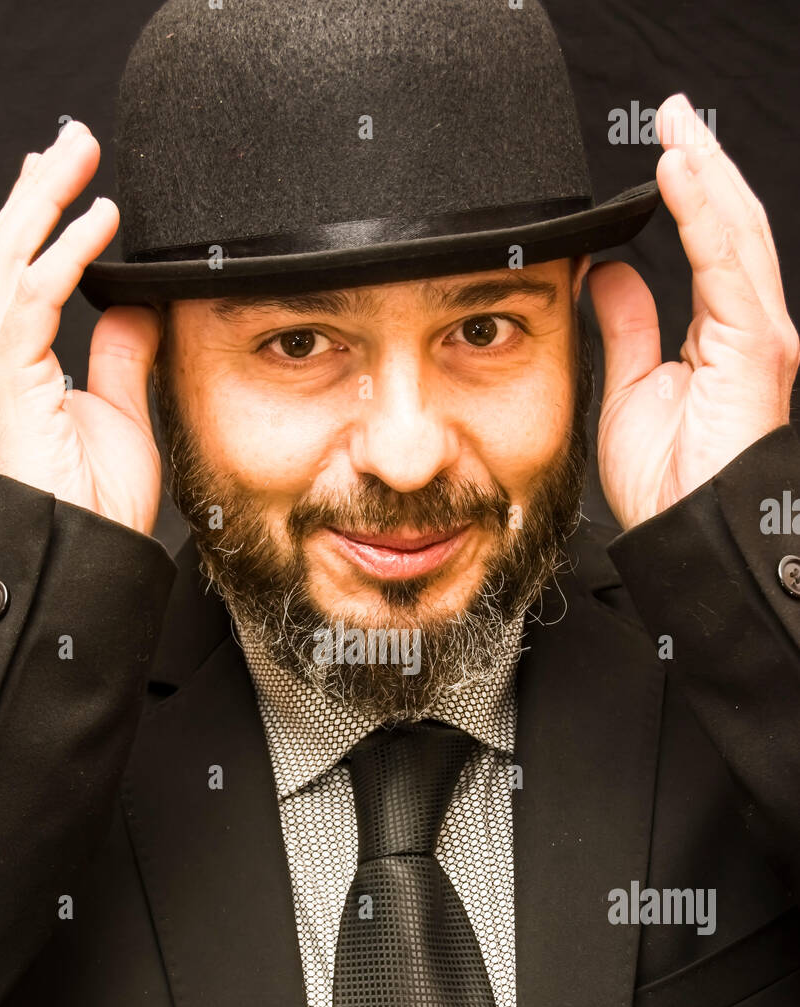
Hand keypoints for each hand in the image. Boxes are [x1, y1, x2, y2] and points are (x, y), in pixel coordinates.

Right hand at [0, 120, 162, 535]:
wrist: (80, 558)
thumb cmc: (94, 507)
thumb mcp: (117, 415)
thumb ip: (120, 357)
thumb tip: (134, 305)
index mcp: (6, 369)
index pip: (15, 277)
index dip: (37, 222)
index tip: (65, 180)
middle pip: (2, 252)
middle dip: (37, 190)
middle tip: (72, 139)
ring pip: (8, 260)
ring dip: (46, 200)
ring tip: (81, 154)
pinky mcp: (1, 382)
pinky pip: (34, 298)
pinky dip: (67, 252)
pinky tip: (99, 219)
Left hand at [588, 93, 799, 531]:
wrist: (685, 532)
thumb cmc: (667, 480)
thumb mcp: (632, 386)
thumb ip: (628, 325)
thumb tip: (609, 272)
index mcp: (725, 335)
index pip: (712, 245)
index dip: (691, 193)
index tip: (665, 149)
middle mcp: (750, 327)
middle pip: (731, 225)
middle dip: (703, 164)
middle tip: (673, 112)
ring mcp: (758, 334)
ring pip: (736, 233)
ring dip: (705, 171)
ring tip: (677, 124)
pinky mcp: (754, 346)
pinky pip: (726, 265)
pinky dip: (702, 214)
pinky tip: (680, 172)